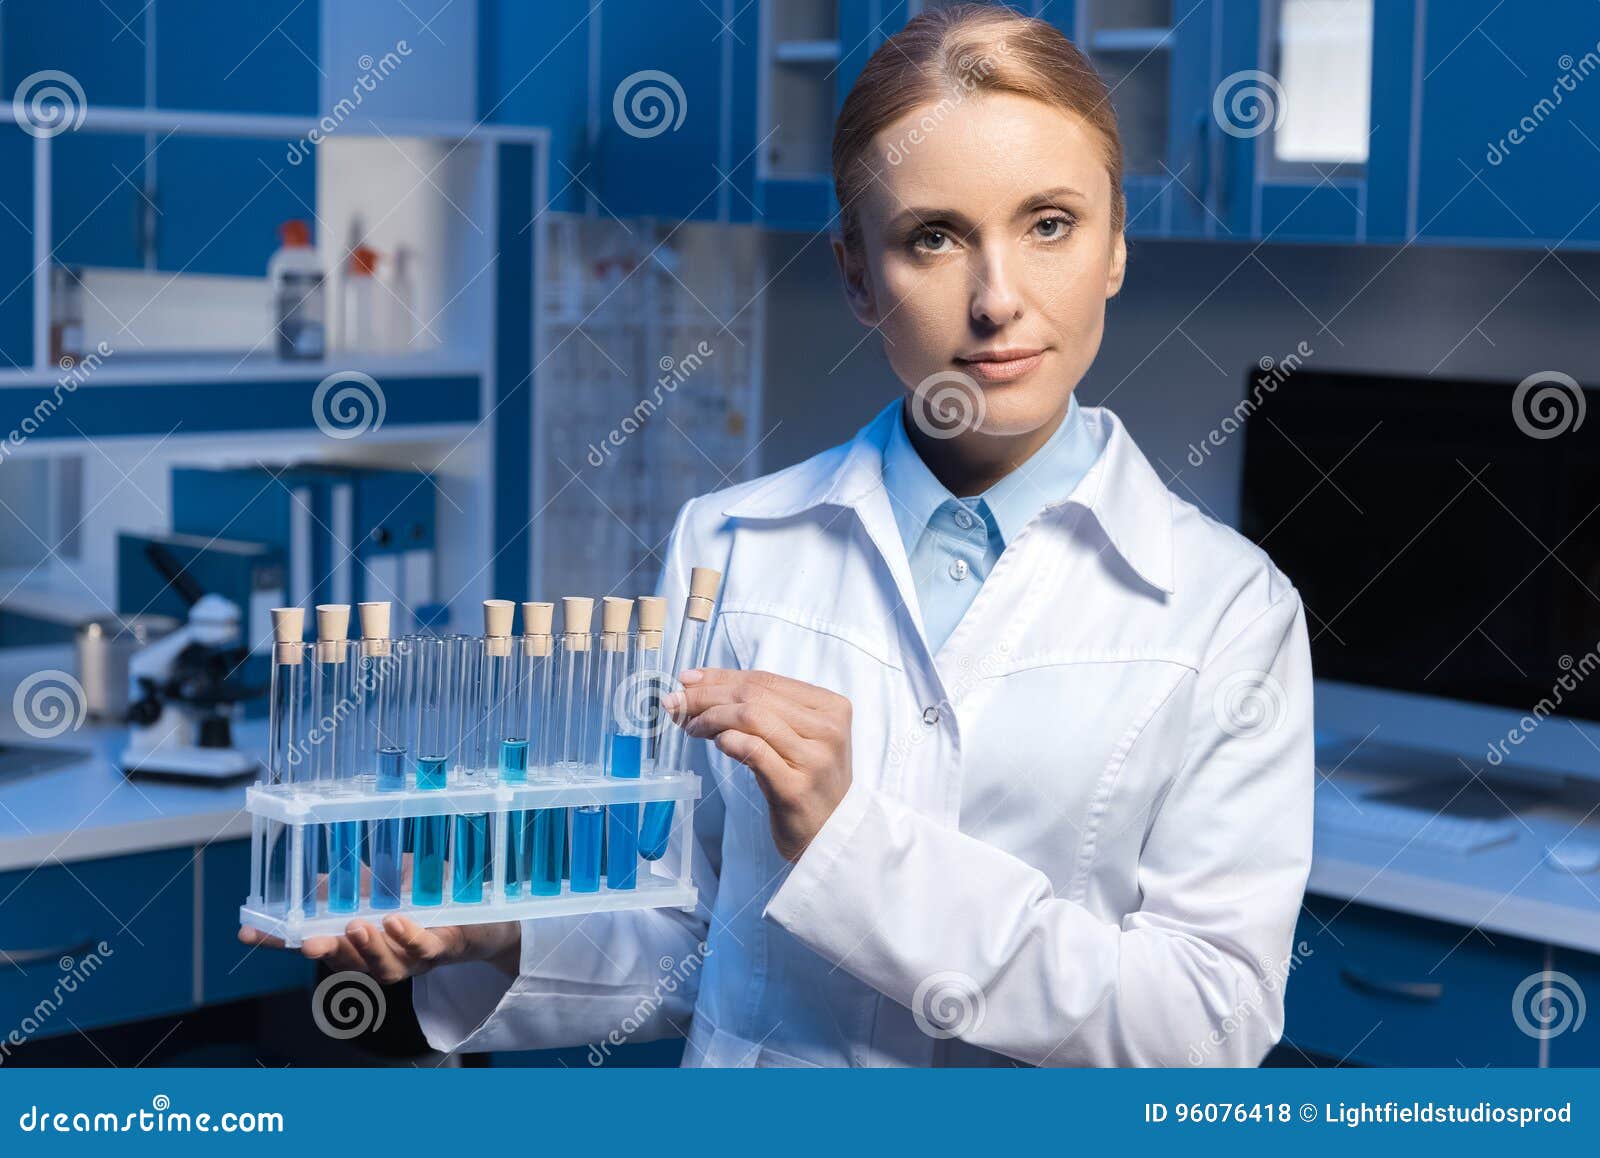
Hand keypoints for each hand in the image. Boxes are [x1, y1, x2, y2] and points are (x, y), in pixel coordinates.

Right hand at [238, 855, 519, 981]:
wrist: (491, 917)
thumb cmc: (432, 899)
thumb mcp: (386, 885)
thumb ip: (355, 885)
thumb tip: (316, 880)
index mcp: (362, 942)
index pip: (314, 942)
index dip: (279, 940)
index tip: (245, 931)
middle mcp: (384, 957)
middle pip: (347, 963)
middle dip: (326, 953)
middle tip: (306, 941)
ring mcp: (415, 957)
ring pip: (385, 965)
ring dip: (367, 948)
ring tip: (353, 925)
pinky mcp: (445, 947)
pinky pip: (424, 947)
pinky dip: (408, 937)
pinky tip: (395, 921)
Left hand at [663, 667, 851, 861]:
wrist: (829, 833)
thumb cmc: (806, 781)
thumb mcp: (794, 738)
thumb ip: (761, 710)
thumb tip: (702, 687)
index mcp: (831, 707)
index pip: (766, 680)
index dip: (721, 677)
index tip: (688, 680)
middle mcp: (827, 729)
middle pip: (755, 696)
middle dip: (707, 695)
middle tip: (677, 702)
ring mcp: (814, 759)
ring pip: (751, 717)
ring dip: (711, 717)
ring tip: (691, 727)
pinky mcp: (795, 788)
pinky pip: (753, 751)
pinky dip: (727, 740)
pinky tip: (714, 742)